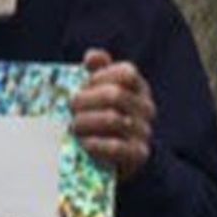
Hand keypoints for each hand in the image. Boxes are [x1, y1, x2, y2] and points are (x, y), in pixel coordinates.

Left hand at [70, 49, 154, 180]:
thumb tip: (91, 56)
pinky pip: (117, 147)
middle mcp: (146, 108)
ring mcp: (144, 131)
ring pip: (113, 119)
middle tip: (70, 107)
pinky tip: (84, 144)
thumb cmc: (100, 119)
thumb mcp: (98, 92)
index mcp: (139, 88)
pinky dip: (96, 144)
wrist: (110, 160)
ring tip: (72, 126)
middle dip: (87, 100)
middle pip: (116, 95)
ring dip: (87, 122)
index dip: (102, 76)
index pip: (127, 73)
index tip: (84, 84)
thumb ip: (97, 71)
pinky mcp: (138, 155)